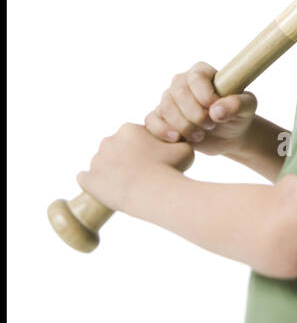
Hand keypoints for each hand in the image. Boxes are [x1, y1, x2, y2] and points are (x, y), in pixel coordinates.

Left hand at [77, 122, 193, 215]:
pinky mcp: (87, 179)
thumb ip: (177, 142)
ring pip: (103, 164)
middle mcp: (108, 141)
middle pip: (116, 149)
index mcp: (128, 129)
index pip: (133, 138)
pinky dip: (95, 184)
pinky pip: (86, 179)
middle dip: (126, 159)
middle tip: (140, 174)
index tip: (152, 162)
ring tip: (127, 185)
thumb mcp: (183, 148)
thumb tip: (177, 140)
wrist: (154, 192)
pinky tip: (108, 189)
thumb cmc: (170, 168)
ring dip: (112, 172)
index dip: (143, 150)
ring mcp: (96, 160)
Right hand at [144, 61, 257, 156]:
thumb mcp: (247, 107)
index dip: (205, 96)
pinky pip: (152, 120)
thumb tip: (216, 111)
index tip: (216, 111)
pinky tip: (177, 139)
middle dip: (195, 114)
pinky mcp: (161, 117)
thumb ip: (237, 104)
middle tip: (210, 126)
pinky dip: (162, 131)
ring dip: (183, 125)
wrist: (228, 134)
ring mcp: (169, 99)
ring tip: (200, 135)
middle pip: (178, 93)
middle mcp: (182, 82)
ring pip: (166, 108)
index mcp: (202, 73)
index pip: (196, 78)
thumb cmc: (238, 114)